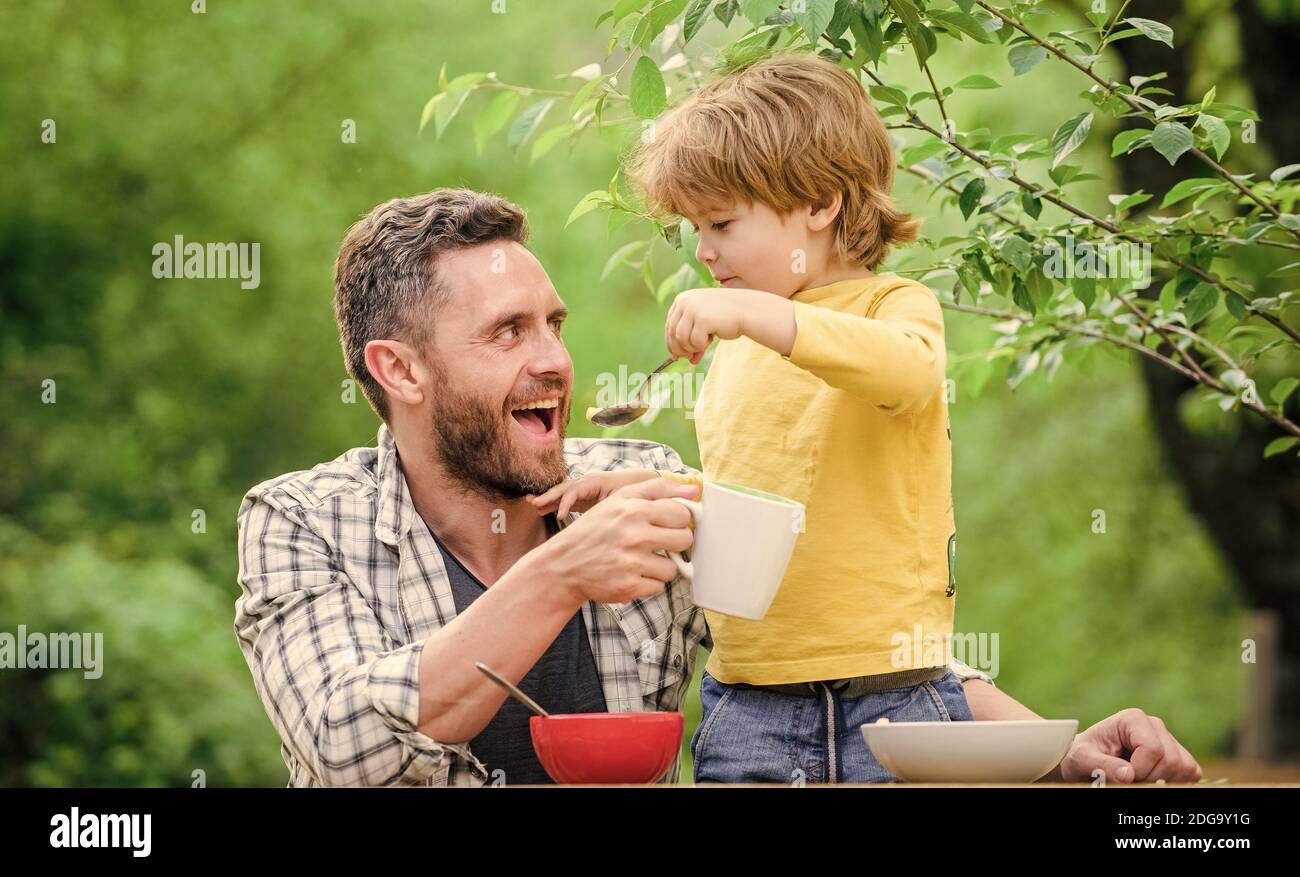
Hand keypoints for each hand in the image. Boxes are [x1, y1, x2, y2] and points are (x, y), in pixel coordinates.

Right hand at [533, 476, 698, 605]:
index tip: (665, 525)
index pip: (681, 514)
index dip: (676, 520)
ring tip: (640, 561)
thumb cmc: (594, 530)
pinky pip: (658, 587)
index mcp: (634, 511)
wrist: (564, 565)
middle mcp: (634, 536)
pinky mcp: (629, 587)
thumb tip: (692, 491)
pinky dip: (648, 584)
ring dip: (660, 567)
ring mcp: (632, 564)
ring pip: (672, 568)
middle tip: (658, 544)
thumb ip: (654, 490)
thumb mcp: (618, 500)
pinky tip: (632, 575)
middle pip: (684, 540)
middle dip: (674, 543)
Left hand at [665, 289, 746, 363]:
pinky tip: (712, 338)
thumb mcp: (703, 324)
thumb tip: (678, 357)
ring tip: (705, 344)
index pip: (669, 325)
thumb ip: (690, 336)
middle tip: (690, 359)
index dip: (671, 343)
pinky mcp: (702, 319)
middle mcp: (685, 301)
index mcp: (682, 299)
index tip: (675, 356)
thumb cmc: (725, 318)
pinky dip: (702, 346)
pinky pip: (695, 341)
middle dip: (681, 350)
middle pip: (673, 333)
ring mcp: (693, 309)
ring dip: (693, 348)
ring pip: (682, 339)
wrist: (747, 310)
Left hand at [1055, 708, 1202, 783]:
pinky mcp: (1178, 754)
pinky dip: (1175, 782)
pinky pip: (1192, 773)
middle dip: (1151, 777)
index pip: (1153, 749)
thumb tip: (1128, 775)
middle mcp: (1155, 725)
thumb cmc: (1083, 755)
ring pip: (1185, 768)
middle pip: (1172, 760)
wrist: (1088, 758)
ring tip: (1139, 777)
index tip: (1121, 774)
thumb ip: (1103, 765)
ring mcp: (1169, 739)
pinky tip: (1152, 780)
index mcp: (1132, 719)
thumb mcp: (1083, 759)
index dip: (1140, 769)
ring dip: (1163, 781)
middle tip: (1129, 778)